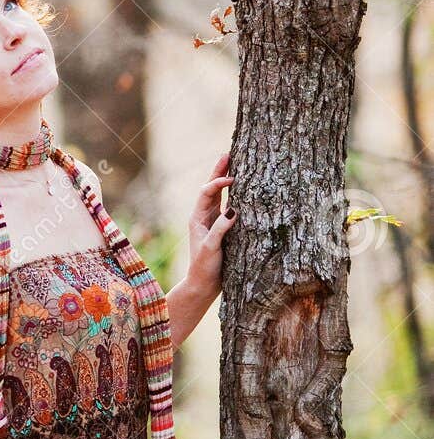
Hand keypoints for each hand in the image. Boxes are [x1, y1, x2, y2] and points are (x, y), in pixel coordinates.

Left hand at [185, 150, 236, 296]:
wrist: (203, 285)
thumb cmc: (204, 267)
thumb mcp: (211, 248)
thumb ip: (220, 229)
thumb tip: (234, 210)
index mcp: (197, 218)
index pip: (207, 193)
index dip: (218, 183)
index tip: (233, 178)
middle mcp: (203, 217)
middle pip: (211, 189)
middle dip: (219, 171)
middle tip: (227, 153)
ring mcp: (212, 221)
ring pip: (219, 196)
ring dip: (225, 180)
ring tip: (233, 164)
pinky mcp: (220, 229)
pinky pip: (226, 206)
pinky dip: (233, 196)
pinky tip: (241, 189)